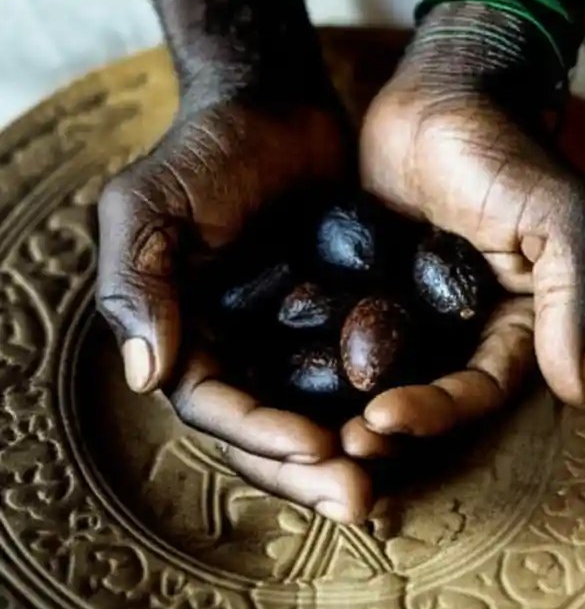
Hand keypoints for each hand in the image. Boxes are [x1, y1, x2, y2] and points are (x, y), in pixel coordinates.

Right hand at [96, 91, 375, 523]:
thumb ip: (139, 286)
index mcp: (188, 341)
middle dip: (309, 473)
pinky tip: (420, 425)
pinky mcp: (347, 323)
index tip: (314, 446)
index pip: (217, 409)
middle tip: (361, 500)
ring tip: (388, 482)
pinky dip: (387, 404)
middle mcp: (242, 355)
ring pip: (321, 418)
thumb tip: (145, 376)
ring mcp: (296, 344)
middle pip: (271, 434)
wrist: (276, 108)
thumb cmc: (203, 153)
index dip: (260, 435)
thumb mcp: (150, 208)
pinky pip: (366, 375)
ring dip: (351, 457)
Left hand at [345, 10, 584, 457]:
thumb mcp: (560, 219)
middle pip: (428, 397)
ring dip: (344, 408)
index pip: (482, 390)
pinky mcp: (367, 290)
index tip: (382, 419)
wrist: (440, 90)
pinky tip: (272, 378)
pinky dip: (314, 361)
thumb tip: (580, 388)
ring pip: (380, 378)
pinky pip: (340, 337)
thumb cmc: (508, 150)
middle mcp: (466, 330)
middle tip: (334, 446)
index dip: (437, 413)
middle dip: (384, 427)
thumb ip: (573, 300)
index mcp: (519, 324)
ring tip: (303, 428)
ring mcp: (413, 313)